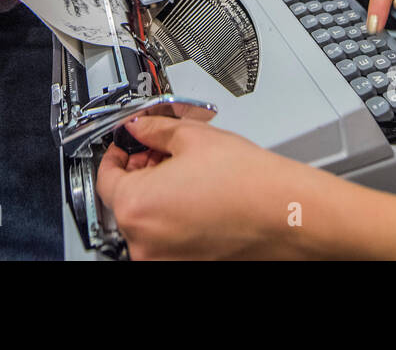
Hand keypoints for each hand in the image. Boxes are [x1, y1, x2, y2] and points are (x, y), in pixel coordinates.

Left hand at [96, 116, 315, 259]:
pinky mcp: (187, 268)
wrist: (289, 213)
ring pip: (149, 223)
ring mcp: (166, 261)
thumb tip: (140, 127)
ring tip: (189, 175)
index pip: (106, 177)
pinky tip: (199, 198)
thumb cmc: (250, 183)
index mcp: (136, 208)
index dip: (116, 154)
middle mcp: (145, 244)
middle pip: (128, 202)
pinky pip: (169, 241)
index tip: (125, 145)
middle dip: (141, 173)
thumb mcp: (192, 137)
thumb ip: (154, 130)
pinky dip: (175, 220)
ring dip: (158, 197)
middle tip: (162, 154)